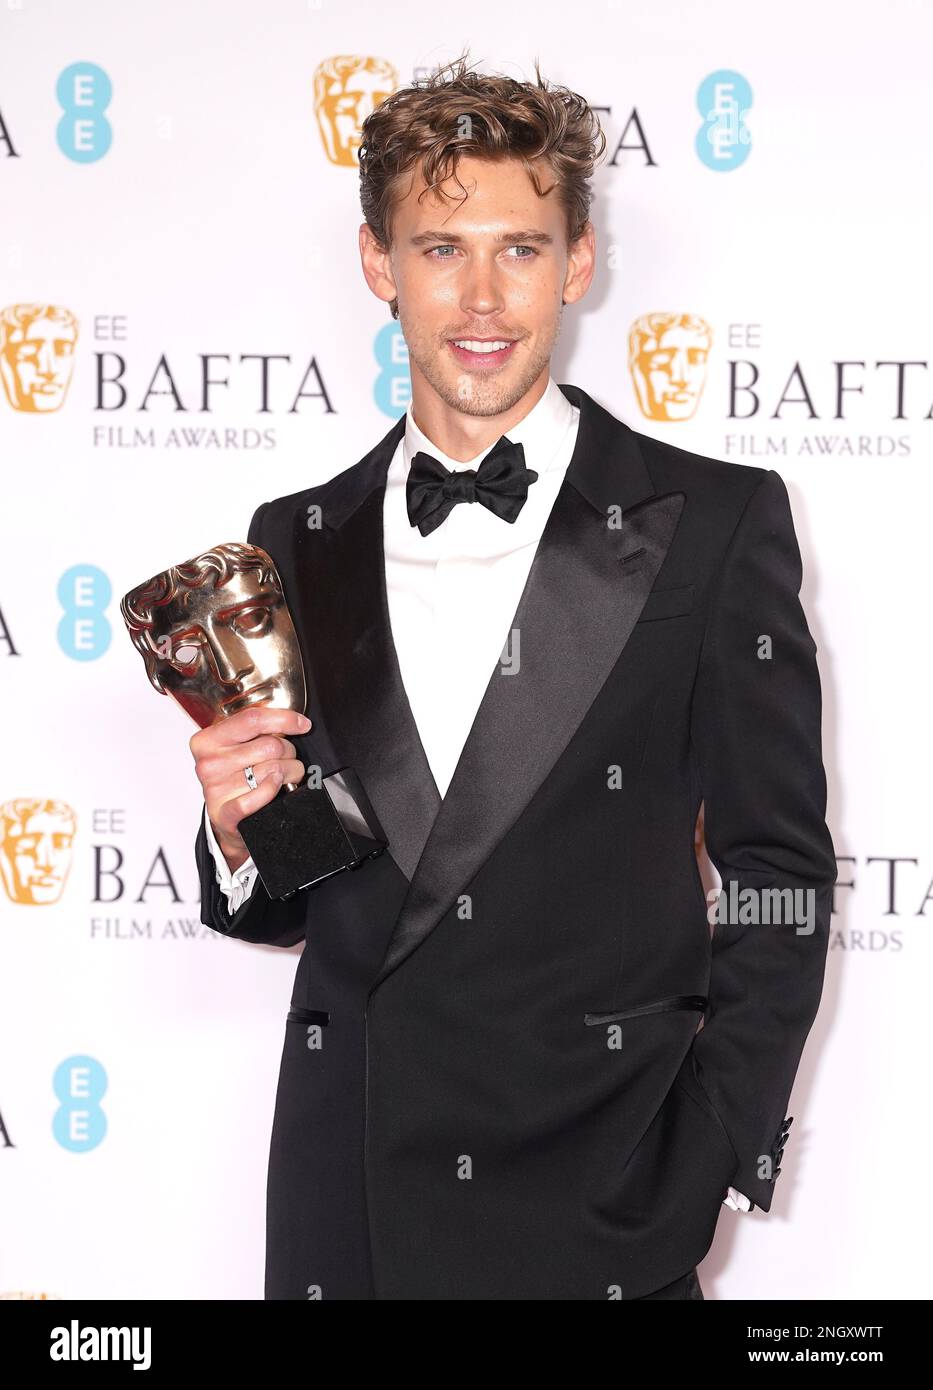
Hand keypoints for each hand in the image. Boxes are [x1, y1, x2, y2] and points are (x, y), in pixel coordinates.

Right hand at [190, 707, 311, 871]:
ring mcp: (216, 789)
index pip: (252, 720)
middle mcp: (208, 764)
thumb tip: (292, 721)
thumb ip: (256, 730)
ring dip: (289, 773)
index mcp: (207, 740)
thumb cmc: (234, 777)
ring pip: (275, 769)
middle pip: (270, 746)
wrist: (225, 818)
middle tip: (283, 760)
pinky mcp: (226, 813)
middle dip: (288, 752)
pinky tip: (276, 788)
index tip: (303, 724)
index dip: (284, 719)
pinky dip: (275, 790)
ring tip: (280, 778)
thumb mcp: (235, 747)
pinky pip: (263, 793)